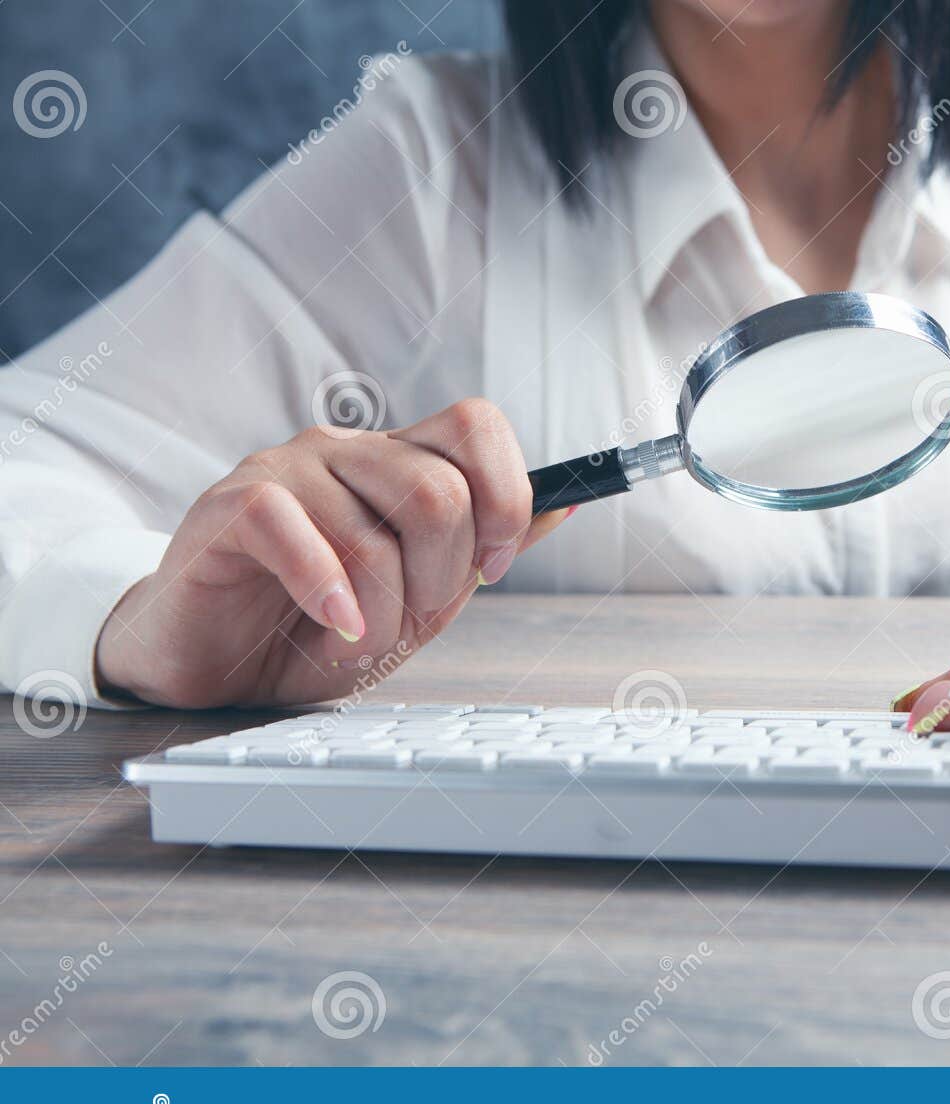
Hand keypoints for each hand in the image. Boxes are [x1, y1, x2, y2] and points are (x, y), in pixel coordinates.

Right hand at [95, 398, 571, 707]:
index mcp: (397, 461)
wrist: (216, 665)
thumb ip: (482, 551)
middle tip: (407, 619)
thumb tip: (566, 503)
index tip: (494, 567)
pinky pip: (294, 529)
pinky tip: (332, 626)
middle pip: (439, 488)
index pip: (476, 425)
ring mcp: (285, 470)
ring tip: (356, 638)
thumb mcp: (420, 598)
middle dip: (441, 576)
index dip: (506, 497)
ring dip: (381, 609)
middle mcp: (344, 450)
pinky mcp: (230, 505)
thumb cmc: (313, 626)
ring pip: (374, 528)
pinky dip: (328, 593)